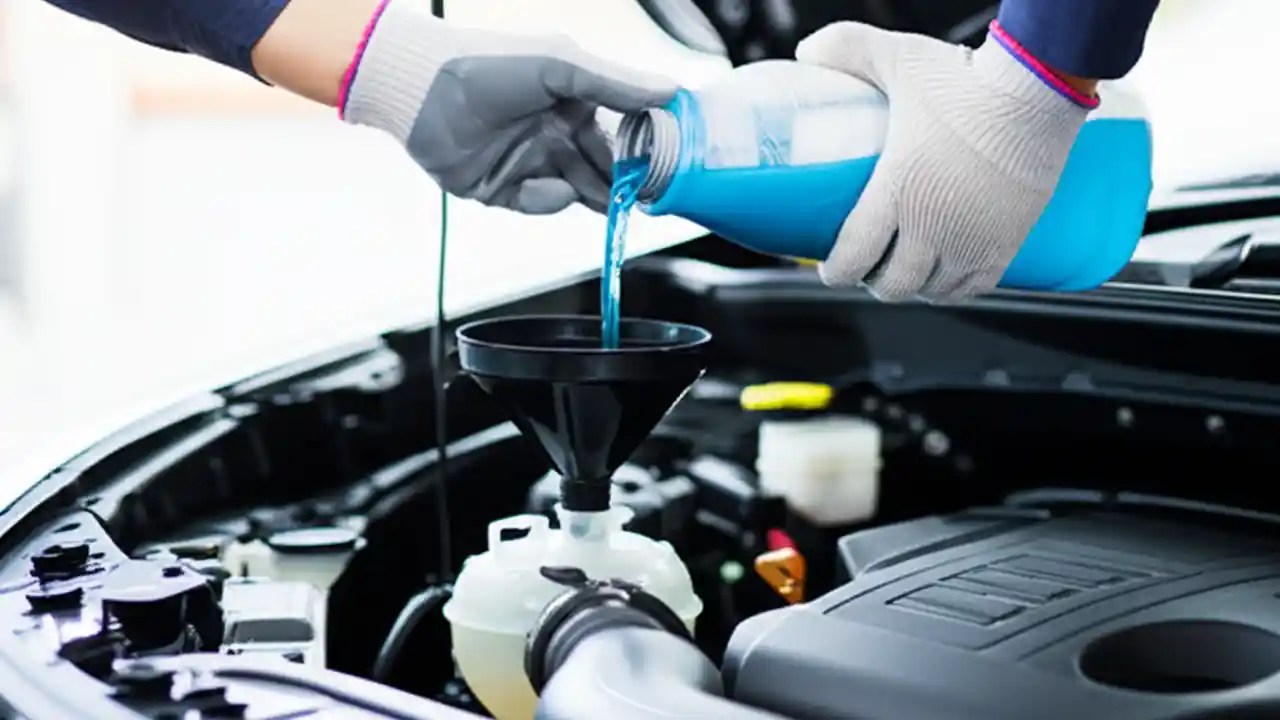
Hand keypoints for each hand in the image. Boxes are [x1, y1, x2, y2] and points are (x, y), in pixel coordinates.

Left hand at [341, 0, 677, 213]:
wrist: (425, 92)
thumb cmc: (492, 65)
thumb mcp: (562, 67)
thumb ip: (616, 85)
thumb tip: (671, 90)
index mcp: (572, 101)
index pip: (618, 132)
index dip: (640, 150)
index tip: (661, 166)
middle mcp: (553, 132)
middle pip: (600, 167)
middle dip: (619, 183)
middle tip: (638, 198)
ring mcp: (528, 161)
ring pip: (575, 189)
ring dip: (590, 195)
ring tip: (605, 201)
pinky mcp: (502, 188)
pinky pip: (537, 203)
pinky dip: (544, 200)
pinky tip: (541, 187)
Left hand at [795, 21, 1094, 299]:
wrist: (1039, 91)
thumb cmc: (967, 78)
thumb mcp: (899, 60)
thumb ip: (848, 49)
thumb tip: (807, 51)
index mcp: (896, 193)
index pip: (854, 256)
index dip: (836, 272)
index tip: (829, 269)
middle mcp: (932, 226)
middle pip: (893, 284)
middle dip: (874, 281)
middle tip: (869, 267)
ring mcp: (972, 239)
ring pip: (933, 290)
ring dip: (914, 287)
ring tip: (907, 271)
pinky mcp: (1007, 243)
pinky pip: (975, 288)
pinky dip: (955, 289)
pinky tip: (946, 278)